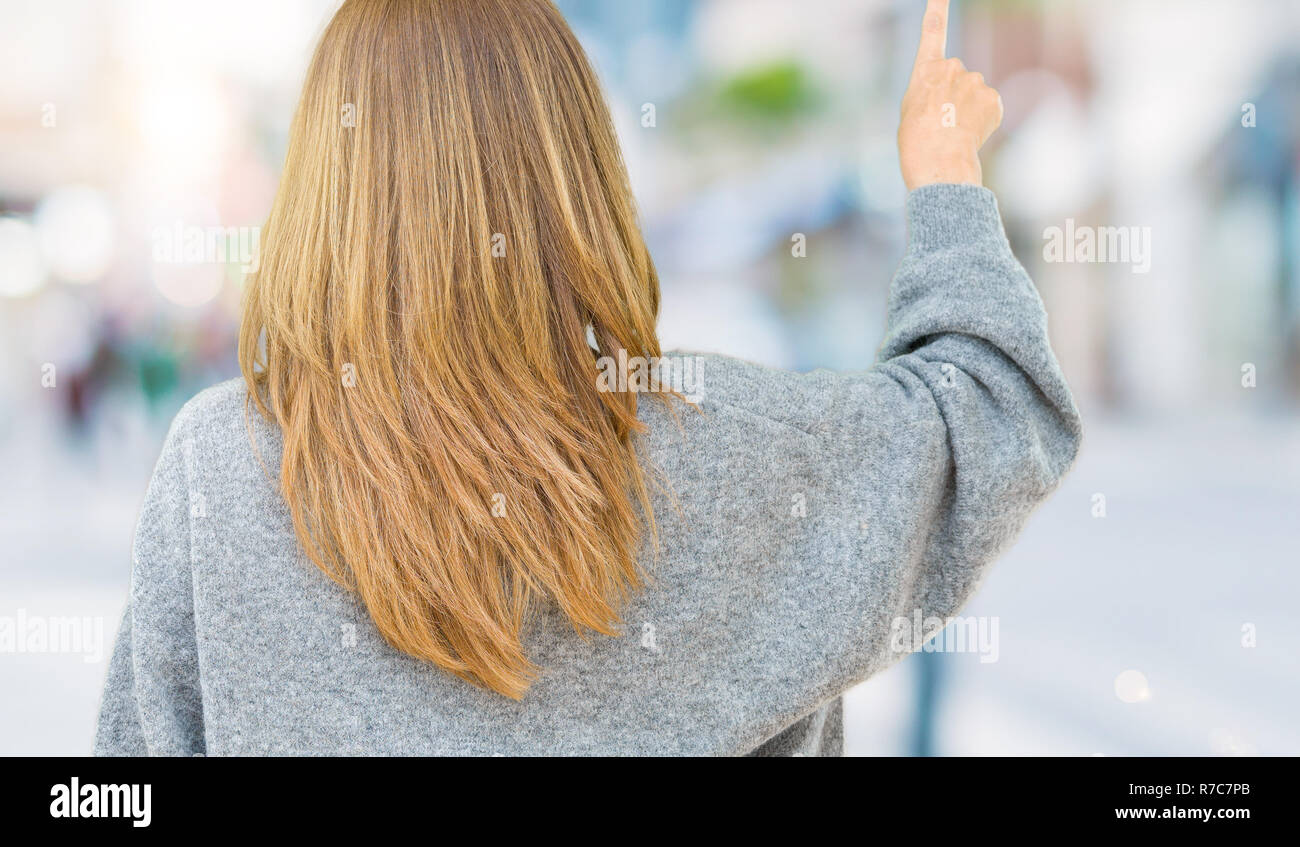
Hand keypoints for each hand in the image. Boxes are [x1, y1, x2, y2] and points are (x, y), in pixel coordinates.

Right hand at [897, 0, 1002, 190]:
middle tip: (942, 121)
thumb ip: (932, 92)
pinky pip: (989, 107)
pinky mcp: (993, 98)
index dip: (937, 10)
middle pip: (957, 77)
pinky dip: (983, 120)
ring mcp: (975, 81)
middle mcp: (952, 67)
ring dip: (968, 109)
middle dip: (954, 94)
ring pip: (974, 93)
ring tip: (954, 131)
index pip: (933, 32)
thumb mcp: (912, 111)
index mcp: (926, 70)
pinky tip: (970, 134)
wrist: (938, 160)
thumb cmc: (916, 141)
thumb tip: (954, 96)